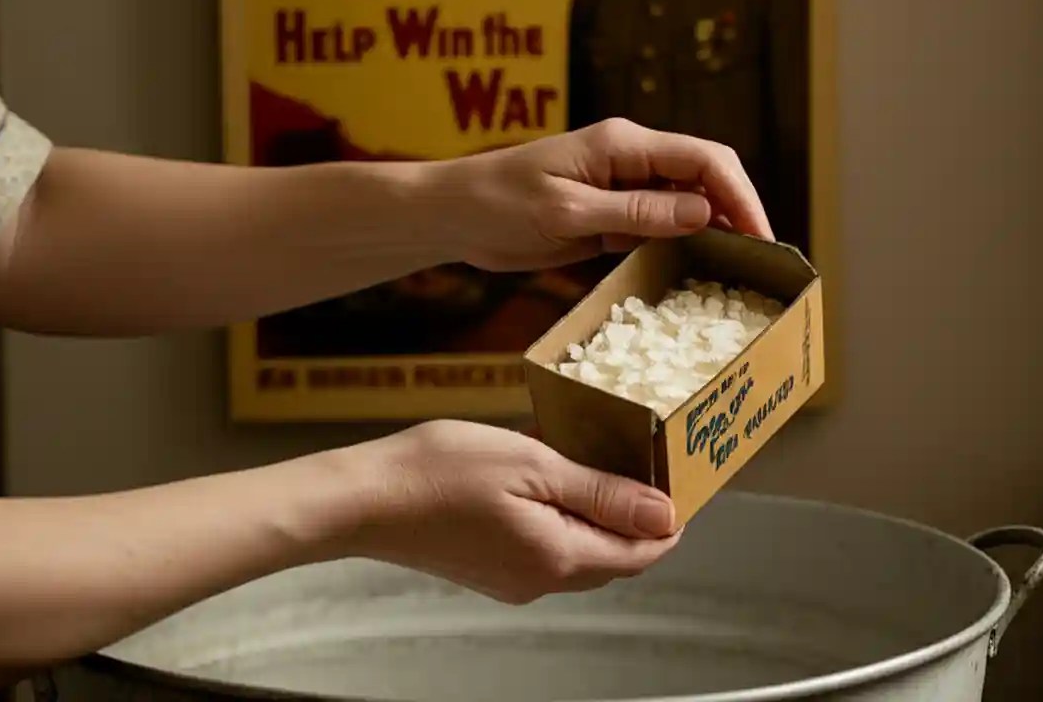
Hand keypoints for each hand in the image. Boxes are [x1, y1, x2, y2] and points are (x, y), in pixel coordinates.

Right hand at [344, 420, 680, 604]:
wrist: (364, 500)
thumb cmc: (439, 473)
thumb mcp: (533, 465)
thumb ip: (602, 493)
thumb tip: (664, 516)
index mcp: (559, 558)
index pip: (640, 553)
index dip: (668, 520)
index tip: (678, 480)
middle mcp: (540, 580)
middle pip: (613, 557)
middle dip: (636, 517)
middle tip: (643, 463)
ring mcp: (512, 579)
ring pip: (580, 551)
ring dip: (597, 513)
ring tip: (597, 462)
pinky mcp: (489, 568)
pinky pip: (546, 547)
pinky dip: (562, 516)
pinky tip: (549, 478)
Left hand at [432, 118, 773, 271]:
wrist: (454, 215)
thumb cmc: (498, 202)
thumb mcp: (568, 212)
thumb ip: (634, 213)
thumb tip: (702, 214)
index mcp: (623, 145)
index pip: (703, 160)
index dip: (740, 195)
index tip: (761, 237)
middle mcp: (629, 161)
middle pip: (703, 179)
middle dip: (736, 213)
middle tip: (760, 261)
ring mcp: (620, 189)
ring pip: (684, 205)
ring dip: (711, 233)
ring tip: (739, 273)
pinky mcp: (607, 217)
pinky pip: (656, 228)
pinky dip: (679, 248)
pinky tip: (694, 275)